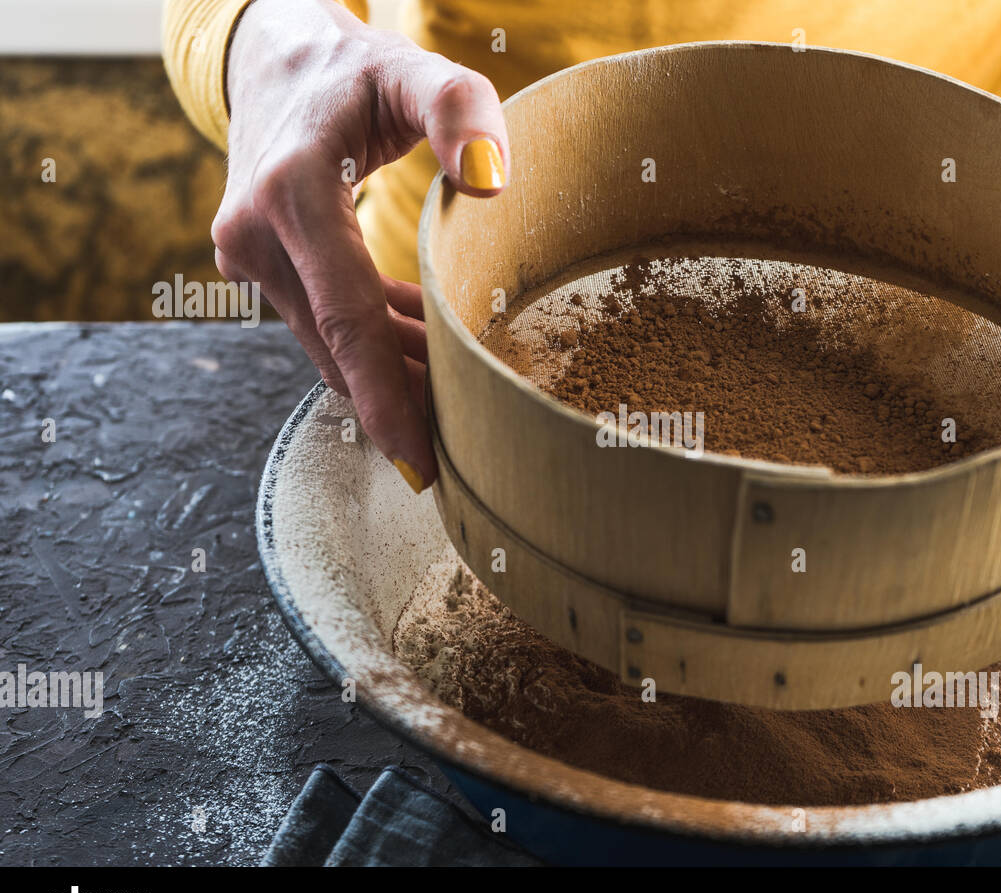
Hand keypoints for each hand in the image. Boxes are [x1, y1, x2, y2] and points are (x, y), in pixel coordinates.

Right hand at [213, 0, 508, 490]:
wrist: (278, 60)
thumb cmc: (356, 71)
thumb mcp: (415, 73)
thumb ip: (460, 112)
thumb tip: (490, 182)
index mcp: (289, 196)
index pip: (346, 319)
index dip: (384, 398)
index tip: (417, 463)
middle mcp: (255, 237)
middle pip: (340, 346)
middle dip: (400, 399)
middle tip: (467, 441)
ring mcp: (250, 257)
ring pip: (332, 342)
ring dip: (393, 368)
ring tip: (460, 390)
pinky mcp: (262, 266)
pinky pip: (326, 320)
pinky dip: (375, 338)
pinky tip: (425, 346)